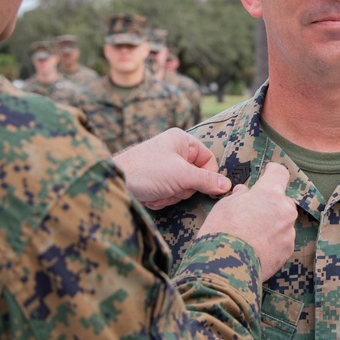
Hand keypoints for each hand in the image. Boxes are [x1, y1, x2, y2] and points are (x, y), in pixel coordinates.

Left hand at [114, 128, 231, 209]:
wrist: (113, 183)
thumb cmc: (145, 171)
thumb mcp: (181, 175)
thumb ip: (206, 180)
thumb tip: (227, 186)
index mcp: (182, 141)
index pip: (208, 159)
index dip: (207, 176)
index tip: (202, 188)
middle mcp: (174, 150)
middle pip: (196, 176)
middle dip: (184, 188)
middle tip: (171, 187)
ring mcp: (164, 166)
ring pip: (182, 188)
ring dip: (171, 195)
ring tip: (157, 192)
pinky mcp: (154, 180)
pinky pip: (169, 193)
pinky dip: (161, 198)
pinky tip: (149, 196)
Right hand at [200, 163, 296, 279]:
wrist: (225, 268)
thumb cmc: (221, 231)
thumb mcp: (224, 206)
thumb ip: (239, 196)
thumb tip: (244, 192)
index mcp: (270, 193)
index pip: (279, 173)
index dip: (272, 172)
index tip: (267, 173)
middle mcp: (285, 210)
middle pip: (282, 200)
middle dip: (270, 203)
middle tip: (251, 213)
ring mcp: (288, 231)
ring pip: (283, 221)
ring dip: (272, 224)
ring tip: (251, 235)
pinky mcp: (287, 250)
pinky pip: (283, 240)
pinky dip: (273, 241)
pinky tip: (256, 248)